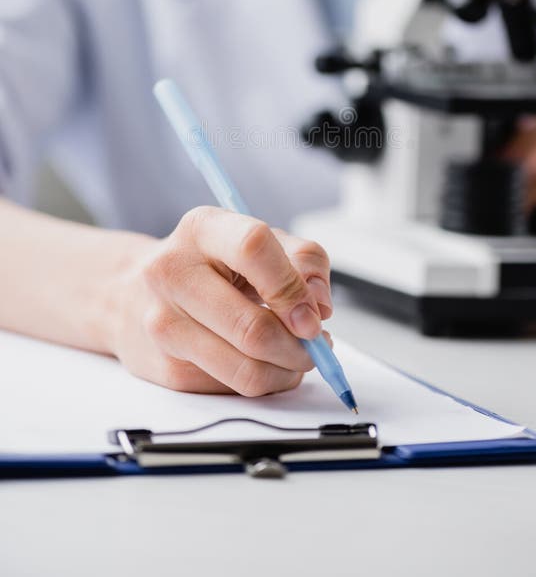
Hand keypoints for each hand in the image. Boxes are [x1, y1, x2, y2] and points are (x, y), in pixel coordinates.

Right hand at [105, 207, 332, 394]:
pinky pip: (234, 389)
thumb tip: (319, 306)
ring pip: (247, 370)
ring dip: (288, 370)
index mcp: (201, 229)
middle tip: (316, 343)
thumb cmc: (209, 265)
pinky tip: (265, 362)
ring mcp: (163, 324)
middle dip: (301, 346)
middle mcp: (172, 272)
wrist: (134, 294)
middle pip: (253, 328)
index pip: (253, 248)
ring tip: (296, 355)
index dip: (292, 287)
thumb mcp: (256, 241)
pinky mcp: (164, 368)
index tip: (313, 314)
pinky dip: (266, 382)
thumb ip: (301, 260)